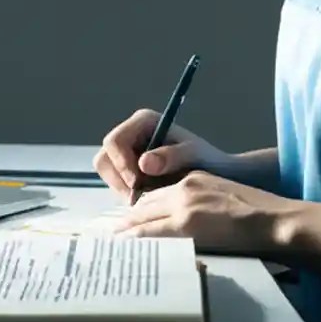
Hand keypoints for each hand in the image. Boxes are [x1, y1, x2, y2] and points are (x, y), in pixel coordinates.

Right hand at [92, 109, 229, 199]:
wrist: (215, 173)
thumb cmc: (206, 159)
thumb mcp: (193, 155)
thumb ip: (171, 156)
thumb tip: (144, 163)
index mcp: (143, 122)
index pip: (115, 141)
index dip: (121, 163)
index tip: (136, 183)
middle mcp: (131, 133)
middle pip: (105, 157)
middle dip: (119, 179)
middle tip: (137, 196)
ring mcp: (127, 151)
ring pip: (107, 171)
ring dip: (121, 188)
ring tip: (144, 199)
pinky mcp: (128, 168)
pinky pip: (116, 182)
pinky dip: (126, 193)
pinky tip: (145, 198)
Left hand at [114, 170, 295, 254]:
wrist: (275, 219)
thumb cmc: (260, 215)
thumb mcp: (226, 199)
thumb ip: (204, 206)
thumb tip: (191, 226)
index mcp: (197, 179)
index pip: (161, 193)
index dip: (143, 207)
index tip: (132, 218)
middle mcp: (186, 186)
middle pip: (148, 202)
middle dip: (130, 218)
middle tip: (114, 231)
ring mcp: (185, 204)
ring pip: (145, 215)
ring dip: (127, 229)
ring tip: (113, 241)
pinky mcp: (187, 222)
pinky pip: (152, 231)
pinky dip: (135, 238)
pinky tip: (125, 245)